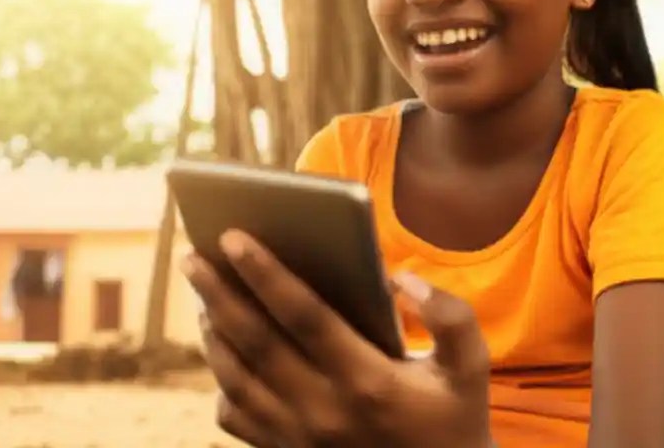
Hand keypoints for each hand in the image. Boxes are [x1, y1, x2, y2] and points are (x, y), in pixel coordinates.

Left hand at [181, 230, 493, 447]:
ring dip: (213, 333)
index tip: (234, 237)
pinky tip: (221, 350)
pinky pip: (236, 417)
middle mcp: (324, 412)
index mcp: (368, 382)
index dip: (266, 273)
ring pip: (235, 379)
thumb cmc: (453, 420)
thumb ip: (450, 317)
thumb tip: (402, 278)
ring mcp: (299, 438)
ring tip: (202, 294)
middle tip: (193, 255)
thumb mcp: (471, 369)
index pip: (303, 316)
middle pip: (255, 343)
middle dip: (218, 294)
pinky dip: (221, 380)